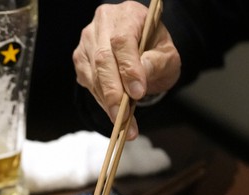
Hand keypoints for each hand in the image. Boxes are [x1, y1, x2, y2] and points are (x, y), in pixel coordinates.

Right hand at [73, 0, 180, 138]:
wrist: (142, 46)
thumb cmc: (154, 48)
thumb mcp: (167, 54)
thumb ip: (156, 64)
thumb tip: (138, 82)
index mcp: (126, 15)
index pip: (122, 41)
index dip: (128, 69)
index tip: (138, 93)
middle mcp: (102, 25)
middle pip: (102, 60)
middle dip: (113, 93)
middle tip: (124, 118)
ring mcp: (87, 42)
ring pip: (93, 75)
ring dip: (107, 102)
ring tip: (123, 124)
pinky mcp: (81, 60)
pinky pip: (88, 84)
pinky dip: (101, 101)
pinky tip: (115, 113)